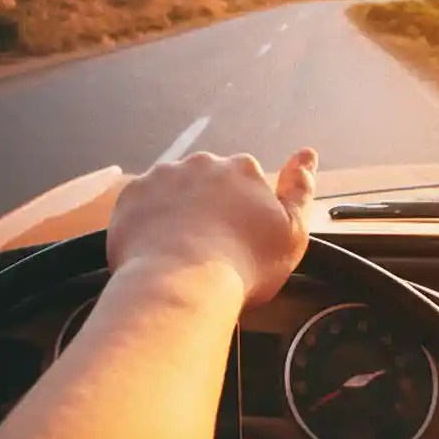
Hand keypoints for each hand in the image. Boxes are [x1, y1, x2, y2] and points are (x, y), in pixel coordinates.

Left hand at [107, 148, 318, 304]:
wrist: (181, 284)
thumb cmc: (244, 265)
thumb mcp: (291, 234)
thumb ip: (300, 191)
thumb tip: (306, 154)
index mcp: (242, 169)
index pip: (245, 180)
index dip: (242, 210)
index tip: (238, 238)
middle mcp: (202, 162)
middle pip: (207, 180)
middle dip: (207, 205)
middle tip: (208, 246)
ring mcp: (163, 175)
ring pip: (173, 189)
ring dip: (176, 209)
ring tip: (178, 250)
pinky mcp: (131, 193)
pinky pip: (141, 202)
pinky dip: (147, 220)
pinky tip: (155, 247)